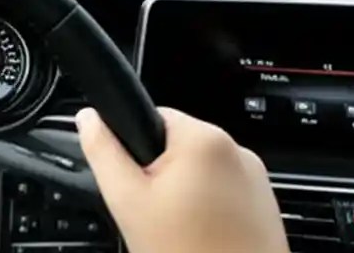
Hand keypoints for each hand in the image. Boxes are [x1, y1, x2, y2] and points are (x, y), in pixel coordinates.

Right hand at [76, 107, 288, 252]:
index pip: (154, 116)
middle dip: (161, 176)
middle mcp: (236, 150)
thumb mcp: (129, 202)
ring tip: (182, 232)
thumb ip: (104, 152)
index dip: (136, 150)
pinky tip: (203, 237)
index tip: (138, 186)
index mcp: (203, 139)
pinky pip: (224, 191)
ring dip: (185, 193)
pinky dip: (209, 208)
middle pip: (178, 146)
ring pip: (200, 171)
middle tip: (156, 216)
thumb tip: (88, 118)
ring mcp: (256, 178)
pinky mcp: (265, 202)